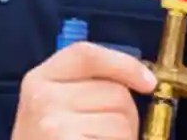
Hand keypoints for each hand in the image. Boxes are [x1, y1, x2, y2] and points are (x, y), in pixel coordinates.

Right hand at [11, 42, 156, 138]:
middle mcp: (44, 98)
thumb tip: (139, 78)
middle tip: (107, 133)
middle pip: (115, 92)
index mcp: (39, 79)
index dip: (124, 64)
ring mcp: (55, 126)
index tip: (148, 82)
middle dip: (127, 115)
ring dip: (124, 138)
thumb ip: (81, 85)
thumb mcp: (50, 106)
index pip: (87, 55)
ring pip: (123, 123)